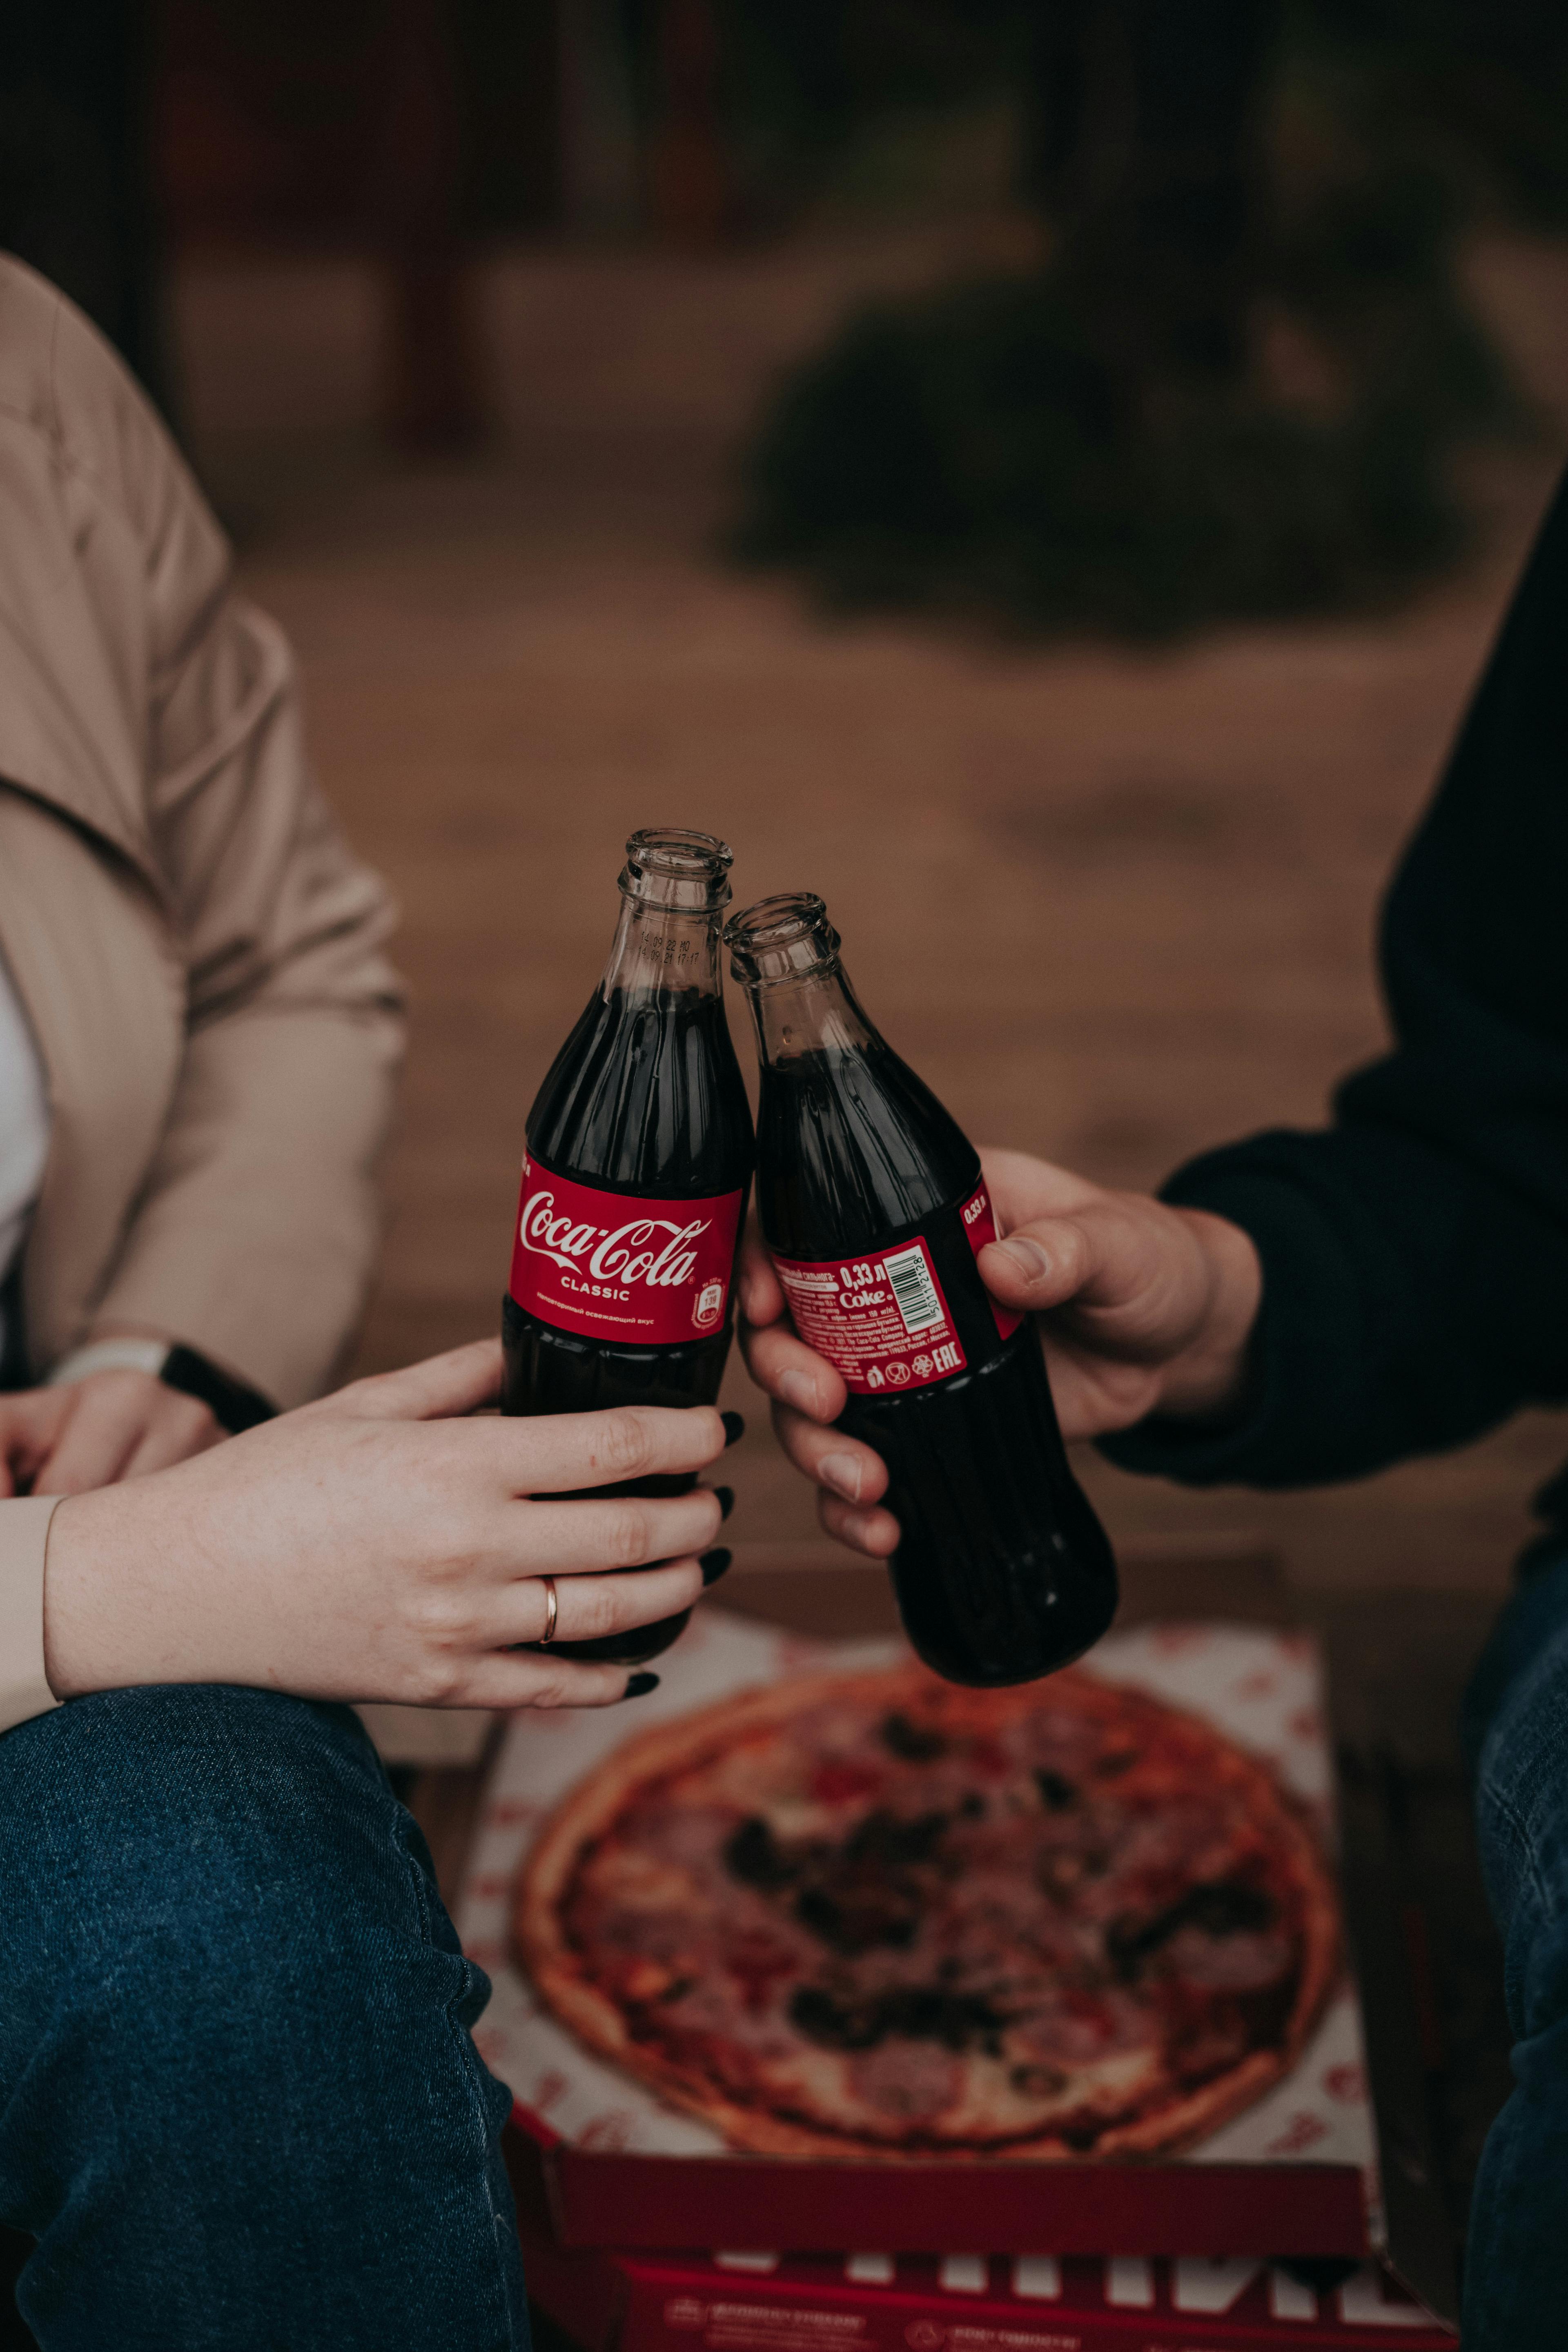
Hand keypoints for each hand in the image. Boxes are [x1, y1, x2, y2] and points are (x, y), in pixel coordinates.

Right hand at [43, 1340, 729, 1711]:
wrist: (176, 1587)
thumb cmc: (264, 1483)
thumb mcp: (363, 1406)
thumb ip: (460, 1378)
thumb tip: (530, 1347)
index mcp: (457, 1466)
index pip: (613, 1446)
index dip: (685, 1437)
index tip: (715, 1430)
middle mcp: (471, 1549)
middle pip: (634, 1534)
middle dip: (696, 1516)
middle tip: (716, 1500)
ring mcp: (460, 1627)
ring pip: (614, 1616)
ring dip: (677, 1590)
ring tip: (698, 1564)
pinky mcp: (440, 1687)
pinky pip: (555, 1687)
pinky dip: (612, 1676)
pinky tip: (640, 1657)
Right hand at [738, 1147, 1260, 1558]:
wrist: (1182, 1346)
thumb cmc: (1149, 1263)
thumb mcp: (1119, 1244)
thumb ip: (1068, 1249)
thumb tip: (1004, 1266)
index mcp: (918, 1214)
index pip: (805, 1223)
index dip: (761, 1262)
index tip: (763, 1305)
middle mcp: (890, 1291)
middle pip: (791, 1330)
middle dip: (786, 1374)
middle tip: (824, 1405)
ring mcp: (903, 1364)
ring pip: (816, 1411)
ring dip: (818, 1453)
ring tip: (868, 1489)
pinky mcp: (931, 1428)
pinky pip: (868, 1470)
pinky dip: (856, 1509)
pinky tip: (883, 1531)